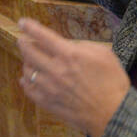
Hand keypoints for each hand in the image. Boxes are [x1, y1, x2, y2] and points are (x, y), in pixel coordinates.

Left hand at [16, 17, 129, 136]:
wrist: (113, 114)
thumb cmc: (112, 82)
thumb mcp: (103, 54)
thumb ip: (82, 45)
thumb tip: (67, 45)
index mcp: (69, 55)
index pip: (42, 36)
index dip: (29, 27)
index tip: (22, 22)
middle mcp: (55, 70)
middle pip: (29, 52)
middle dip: (23, 43)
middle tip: (23, 41)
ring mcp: (49, 88)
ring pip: (27, 71)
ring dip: (26, 62)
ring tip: (29, 60)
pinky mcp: (48, 103)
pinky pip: (29, 90)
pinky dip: (26, 82)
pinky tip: (27, 79)